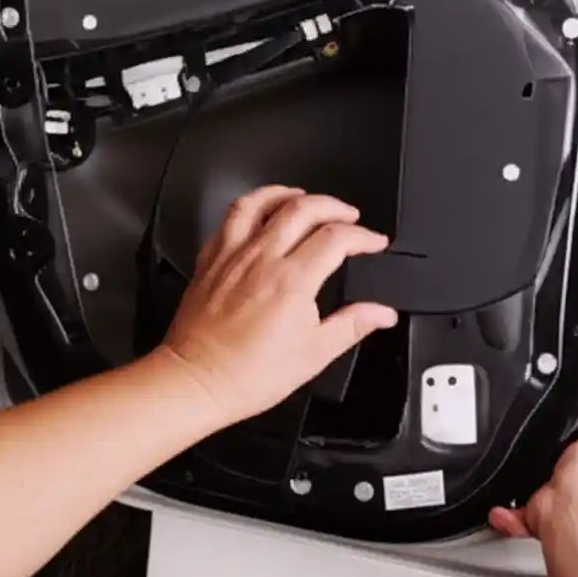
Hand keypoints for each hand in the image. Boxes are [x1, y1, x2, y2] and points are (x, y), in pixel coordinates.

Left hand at [159, 186, 397, 424]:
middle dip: (334, 206)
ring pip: (260, 202)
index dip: (363, 235)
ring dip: (288, 194)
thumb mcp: (314, 355)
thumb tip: (382, 314)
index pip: (336, 238)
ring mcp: (232, 256)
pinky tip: (259, 216)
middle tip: (349, 216)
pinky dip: (250, 208)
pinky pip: (229, 219)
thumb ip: (352, 325)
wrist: (195, 383)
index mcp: (291, 281)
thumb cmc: (247, 374)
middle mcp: (261, 259)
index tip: (374, 242)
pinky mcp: (210, 261)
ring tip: (304, 197)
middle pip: (303, 208)